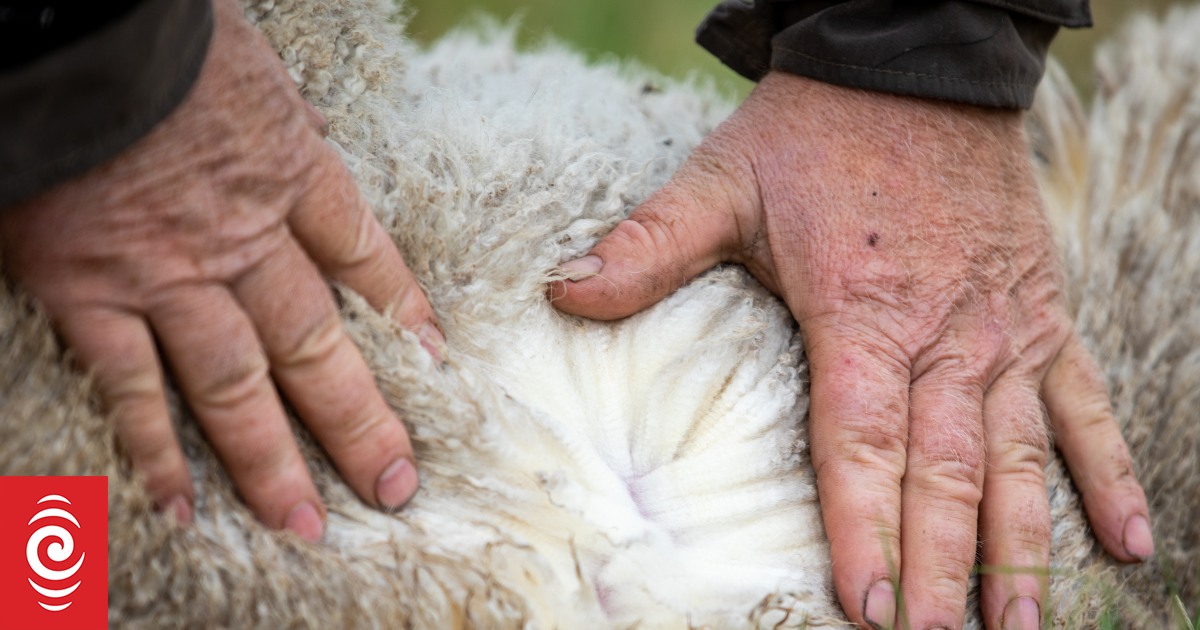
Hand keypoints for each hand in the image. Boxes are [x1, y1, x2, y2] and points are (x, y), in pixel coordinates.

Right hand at [0, 0, 440, 541]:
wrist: (78, 26)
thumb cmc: (165, 35)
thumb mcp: (257, 69)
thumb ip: (285, 121)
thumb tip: (307, 136)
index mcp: (292, 174)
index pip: (366, 262)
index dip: (403, 317)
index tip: (436, 365)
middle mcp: (245, 239)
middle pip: (318, 346)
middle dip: (360, 421)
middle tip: (394, 484)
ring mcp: (170, 274)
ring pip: (239, 386)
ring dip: (275, 461)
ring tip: (310, 523)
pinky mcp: (91, 290)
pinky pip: (132, 387)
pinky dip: (156, 451)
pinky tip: (184, 506)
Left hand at [550, 72, 1151, 627]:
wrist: (916, 65)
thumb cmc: (815, 134)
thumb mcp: (722, 180)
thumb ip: (648, 245)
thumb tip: (561, 292)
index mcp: (862, 312)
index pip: (862, 444)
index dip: (865, 531)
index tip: (866, 612)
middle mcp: (945, 335)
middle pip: (945, 473)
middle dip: (939, 572)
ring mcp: (1005, 330)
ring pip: (1020, 457)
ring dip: (1022, 548)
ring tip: (1020, 625)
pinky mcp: (1043, 316)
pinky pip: (1086, 404)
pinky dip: (1110, 472)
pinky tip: (1131, 539)